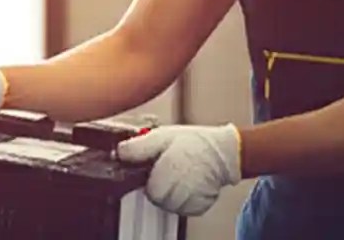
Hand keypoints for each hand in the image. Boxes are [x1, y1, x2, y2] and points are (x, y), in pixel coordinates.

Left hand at [115, 123, 241, 215]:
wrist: (224, 151)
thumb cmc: (195, 142)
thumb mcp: (161, 136)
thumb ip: (138, 147)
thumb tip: (119, 153)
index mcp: (165, 175)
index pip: (147, 189)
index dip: (149, 176)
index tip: (157, 165)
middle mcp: (177, 193)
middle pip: (157, 198)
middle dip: (159, 184)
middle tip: (170, 167)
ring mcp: (189, 203)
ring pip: (169, 205)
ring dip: (171, 192)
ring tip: (181, 173)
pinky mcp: (199, 208)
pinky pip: (183, 208)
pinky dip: (184, 198)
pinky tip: (189, 182)